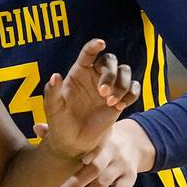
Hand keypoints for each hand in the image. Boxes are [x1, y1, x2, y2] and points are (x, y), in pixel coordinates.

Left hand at [34, 118, 153, 186]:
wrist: (134, 142)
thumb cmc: (101, 139)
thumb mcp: (91, 134)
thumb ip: (65, 134)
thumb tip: (36, 127)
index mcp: (101, 139)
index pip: (94, 146)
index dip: (88, 153)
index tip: (79, 161)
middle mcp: (113, 152)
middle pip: (95, 170)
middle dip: (75, 185)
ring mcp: (122, 167)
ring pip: (102, 185)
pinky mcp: (129, 179)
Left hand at [38, 39, 140, 160]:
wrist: (74, 143)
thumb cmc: (60, 123)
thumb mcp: (53, 110)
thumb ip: (52, 93)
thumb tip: (55, 76)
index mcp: (78, 73)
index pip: (88, 54)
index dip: (94, 45)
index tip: (100, 43)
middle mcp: (95, 76)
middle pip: (110, 60)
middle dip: (110, 74)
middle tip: (103, 93)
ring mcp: (109, 86)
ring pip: (125, 70)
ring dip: (122, 84)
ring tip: (112, 103)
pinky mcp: (120, 98)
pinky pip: (133, 88)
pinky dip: (131, 94)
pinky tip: (120, 105)